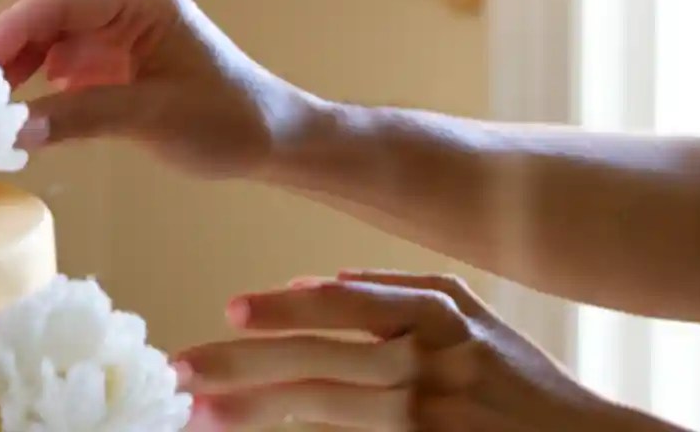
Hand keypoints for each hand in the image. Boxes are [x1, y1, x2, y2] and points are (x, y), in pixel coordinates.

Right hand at [0, 0, 308, 177]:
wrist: (275, 139)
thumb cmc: (231, 120)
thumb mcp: (154, 118)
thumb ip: (82, 118)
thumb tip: (13, 131)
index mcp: (141, 2)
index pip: (55, 2)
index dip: (6, 32)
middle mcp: (124, 8)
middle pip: (40, 15)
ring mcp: (116, 35)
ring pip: (43, 41)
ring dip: (10, 73)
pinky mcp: (113, 64)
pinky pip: (58, 67)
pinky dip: (32, 90)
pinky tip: (13, 118)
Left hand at [173, 271, 666, 431]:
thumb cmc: (519, 376)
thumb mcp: (471, 312)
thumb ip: (398, 289)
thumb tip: (317, 281)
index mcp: (433, 316)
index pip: (340, 306)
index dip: (280, 307)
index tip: (228, 310)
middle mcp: (424, 366)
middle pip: (315, 363)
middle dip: (240, 366)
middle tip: (181, 370)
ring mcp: (423, 418)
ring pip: (319, 412)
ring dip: (253, 413)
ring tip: (199, 415)